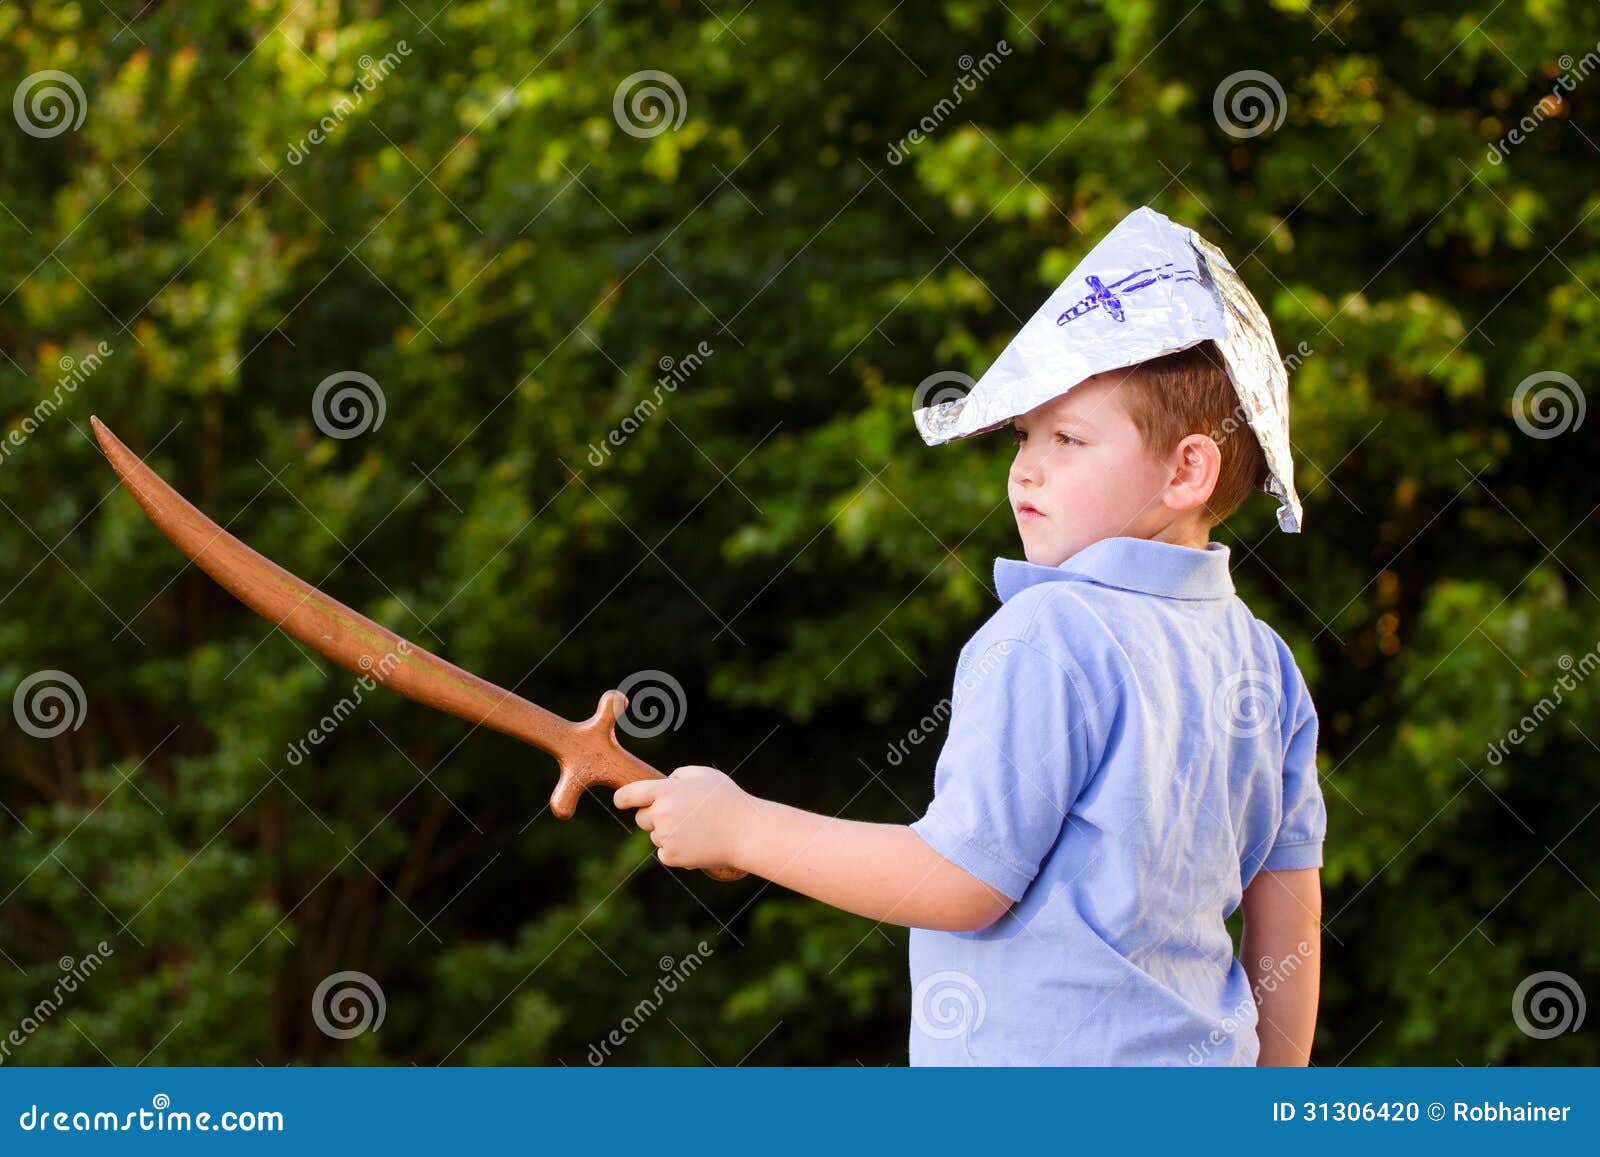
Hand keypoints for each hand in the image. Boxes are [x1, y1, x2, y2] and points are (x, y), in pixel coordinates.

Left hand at [613, 765, 758, 870]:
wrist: (746, 832)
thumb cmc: (727, 800)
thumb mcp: (704, 775)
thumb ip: (678, 776)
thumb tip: (664, 783)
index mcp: (666, 792)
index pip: (629, 795)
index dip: (622, 799)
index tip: (621, 802)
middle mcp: (662, 814)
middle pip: (642, 818)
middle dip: (654, 816)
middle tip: (679, 814)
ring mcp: (666, 837)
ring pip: (655, 836)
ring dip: (668, 833)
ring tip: (696, 829)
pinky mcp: (673, 857)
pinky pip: (664, 853)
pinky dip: (676, 850)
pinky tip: (696, 843)